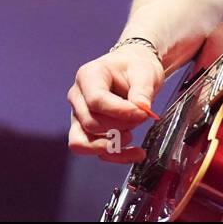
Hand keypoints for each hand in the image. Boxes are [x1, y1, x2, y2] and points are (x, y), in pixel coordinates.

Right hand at [66, 44, 165, 163]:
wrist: (134, 70)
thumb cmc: (135, 68)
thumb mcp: (145, 72)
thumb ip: (142, 91)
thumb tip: (141, 110)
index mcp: (88, 76)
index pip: (95, 100)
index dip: (119, 112)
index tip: (142, 113)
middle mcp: (78, 96)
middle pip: (90, 122)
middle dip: (119, 126)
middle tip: (141, 118)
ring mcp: (79, 115)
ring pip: (83, 142)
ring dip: (111, 145)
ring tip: (132, 137)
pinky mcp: (85, 130)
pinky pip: (93, 150)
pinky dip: (115, 155)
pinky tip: (136, 153)